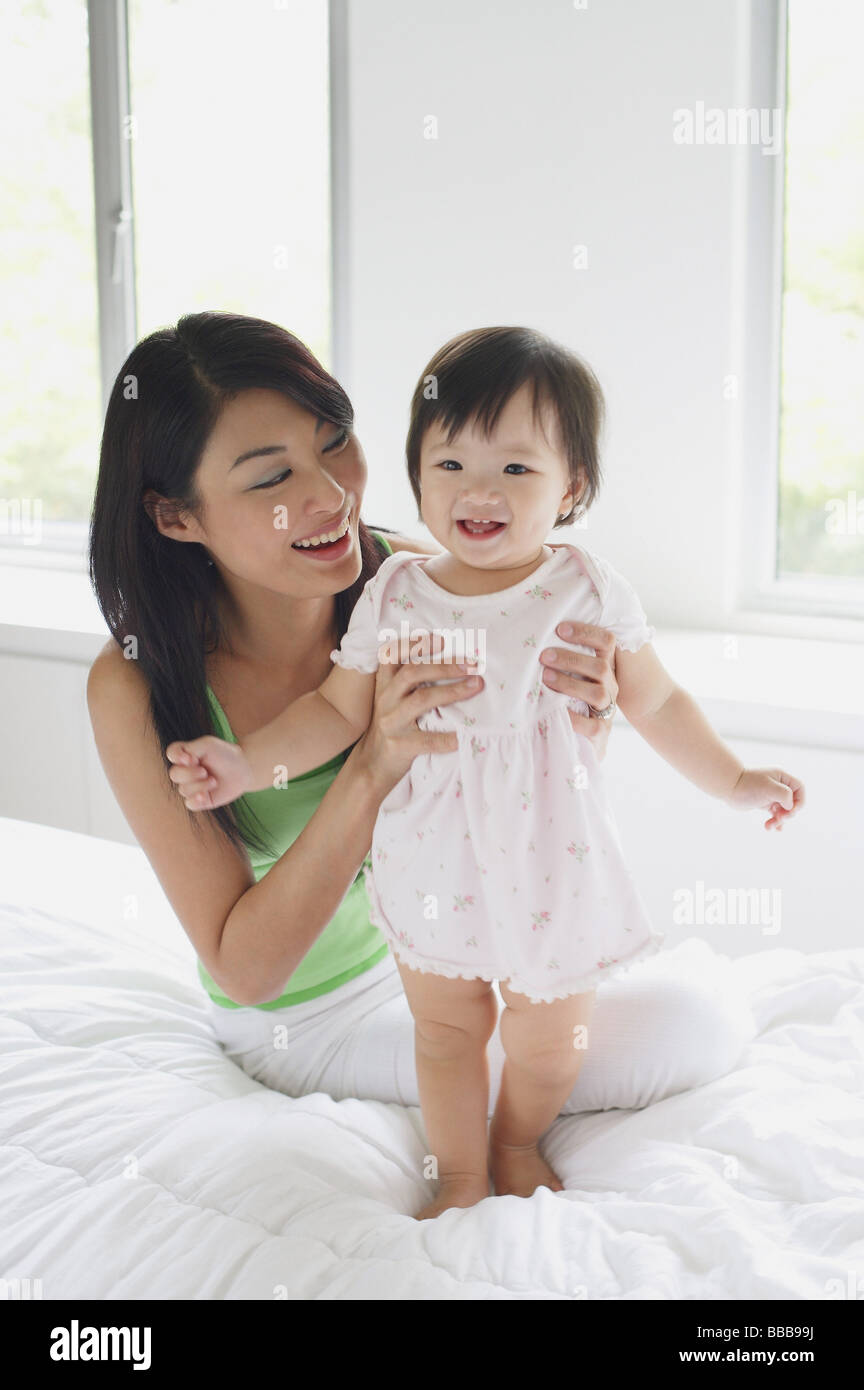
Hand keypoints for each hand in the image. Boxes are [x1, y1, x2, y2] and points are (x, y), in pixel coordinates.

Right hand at [165, 735, 253, 809]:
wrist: (242, 769)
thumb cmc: (225, 754)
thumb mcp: (208, 744)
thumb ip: (190, 749)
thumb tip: (180, 763)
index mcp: (186, 755)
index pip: (172, 754)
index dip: (177, 757)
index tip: (192, 758)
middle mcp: (185, 771)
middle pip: (174, 774)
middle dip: (190, 774)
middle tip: (205, 771)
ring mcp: (191, 786)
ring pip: (183, 790)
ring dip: (200, 785)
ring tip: (214, 781)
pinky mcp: (200, 800)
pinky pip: (190, 804)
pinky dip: (196, 800)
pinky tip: (205, 796)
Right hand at [349, 638, 483, 797]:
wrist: (372, 767)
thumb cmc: (391, 729)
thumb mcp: (391, 702)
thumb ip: (408, 685)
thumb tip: (452, 664)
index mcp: (384, 686)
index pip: (391, 655)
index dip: (413, 643)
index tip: (440, 639)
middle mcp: (385, 700)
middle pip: (413, 673)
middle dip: (444, 666)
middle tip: (472, 664)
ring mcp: (391, 723)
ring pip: (422, 700)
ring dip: (452, 691)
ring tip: (476, 686)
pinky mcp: (399, 746)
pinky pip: (428, 740)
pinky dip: (449, 738)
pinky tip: (465, 736)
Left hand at [538, 621, 618, 759]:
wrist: (584, 741)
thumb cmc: (569, 699)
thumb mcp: (569, 676)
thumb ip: (559, 659)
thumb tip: (529, 638)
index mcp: (604, 667)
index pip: (606, 642)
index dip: (586, 632)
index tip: (560, 628)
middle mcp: (610, 685)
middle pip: (601, 666)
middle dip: (571, 659)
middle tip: (544, 656)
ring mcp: (607, 709)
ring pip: (598, 692)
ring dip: (570, 683)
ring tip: (545, 679)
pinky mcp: (600, 732)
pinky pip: (593, 725)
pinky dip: (574, 718)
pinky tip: (556, 711)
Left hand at [724, 767, 804, 830]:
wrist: (728, 788)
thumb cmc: (748, 785)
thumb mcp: (768, 788)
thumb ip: (784, 794)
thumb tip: (790, 806)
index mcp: (782, 778)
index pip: (800, 789)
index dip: (799, 801)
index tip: (790, 810)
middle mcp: (778, 786)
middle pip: (793, 802)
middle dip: (788, 813)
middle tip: (780, 819)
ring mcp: (771, 795)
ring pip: (784, 811)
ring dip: (780, 820)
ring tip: (771, 826)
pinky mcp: (764, 803)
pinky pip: (775, 814)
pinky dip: (775, 822)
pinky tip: (770, 828)